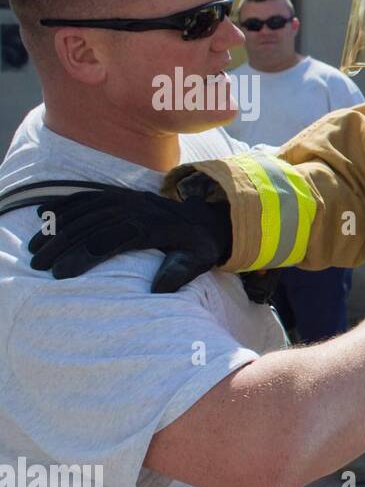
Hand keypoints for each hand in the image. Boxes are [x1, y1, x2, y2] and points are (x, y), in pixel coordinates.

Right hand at [28, 181, 231, 292]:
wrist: (206, 219)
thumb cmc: (199, 247)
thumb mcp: (199, 262)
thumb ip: (179, 274)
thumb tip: (157, 290)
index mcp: (155, 228)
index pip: (113, 240)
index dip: (86, 255)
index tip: (62, 274)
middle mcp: (139, 209)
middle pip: (93, 225)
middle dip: (63, 245)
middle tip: (39, 265)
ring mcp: (129, 199)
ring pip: (87, 210)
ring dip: (58, 227)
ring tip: (35, 247)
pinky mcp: (122, 195)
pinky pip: (90, 197)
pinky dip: (66, 204)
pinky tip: (44, 215)